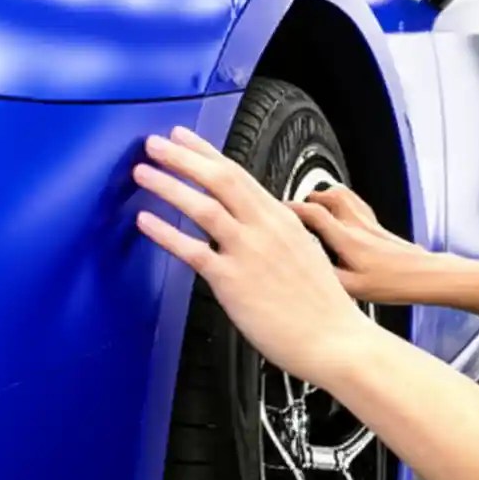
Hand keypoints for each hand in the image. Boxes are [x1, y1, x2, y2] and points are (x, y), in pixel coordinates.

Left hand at [133, 127, 379, 379]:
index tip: (185, 139)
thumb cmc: (321, 306)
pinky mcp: (233, 281)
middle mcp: (265, 228)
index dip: (207, 153)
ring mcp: (248, 252)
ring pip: (203, 206)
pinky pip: (192, 250)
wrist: (335, 340)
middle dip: (183, 156)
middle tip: (155, 143)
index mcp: (282, 219)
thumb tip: (253, 225)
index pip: (238, 174)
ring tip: (143, 172)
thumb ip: (275, 234)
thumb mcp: (303, 252)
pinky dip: (166, 233)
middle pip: (219, 178)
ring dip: (169, 185)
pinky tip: (146, 221)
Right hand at [289, 186, 453, 304]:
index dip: (292, 210)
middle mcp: (357, 226)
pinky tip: (343, 213)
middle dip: (308, 198)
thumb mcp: (354, 289)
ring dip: (327, 195)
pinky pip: (358, 205)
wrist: (425, 277)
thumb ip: (326, 277)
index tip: (278, 211)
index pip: (313, 213)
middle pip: (329, 196)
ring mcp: (370, 224)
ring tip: (315, 203)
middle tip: (296, 208)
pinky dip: (345, 203)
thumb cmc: (394, 283)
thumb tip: (306, 272)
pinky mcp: (379, 228)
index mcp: (346, 239)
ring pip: (345, 195)